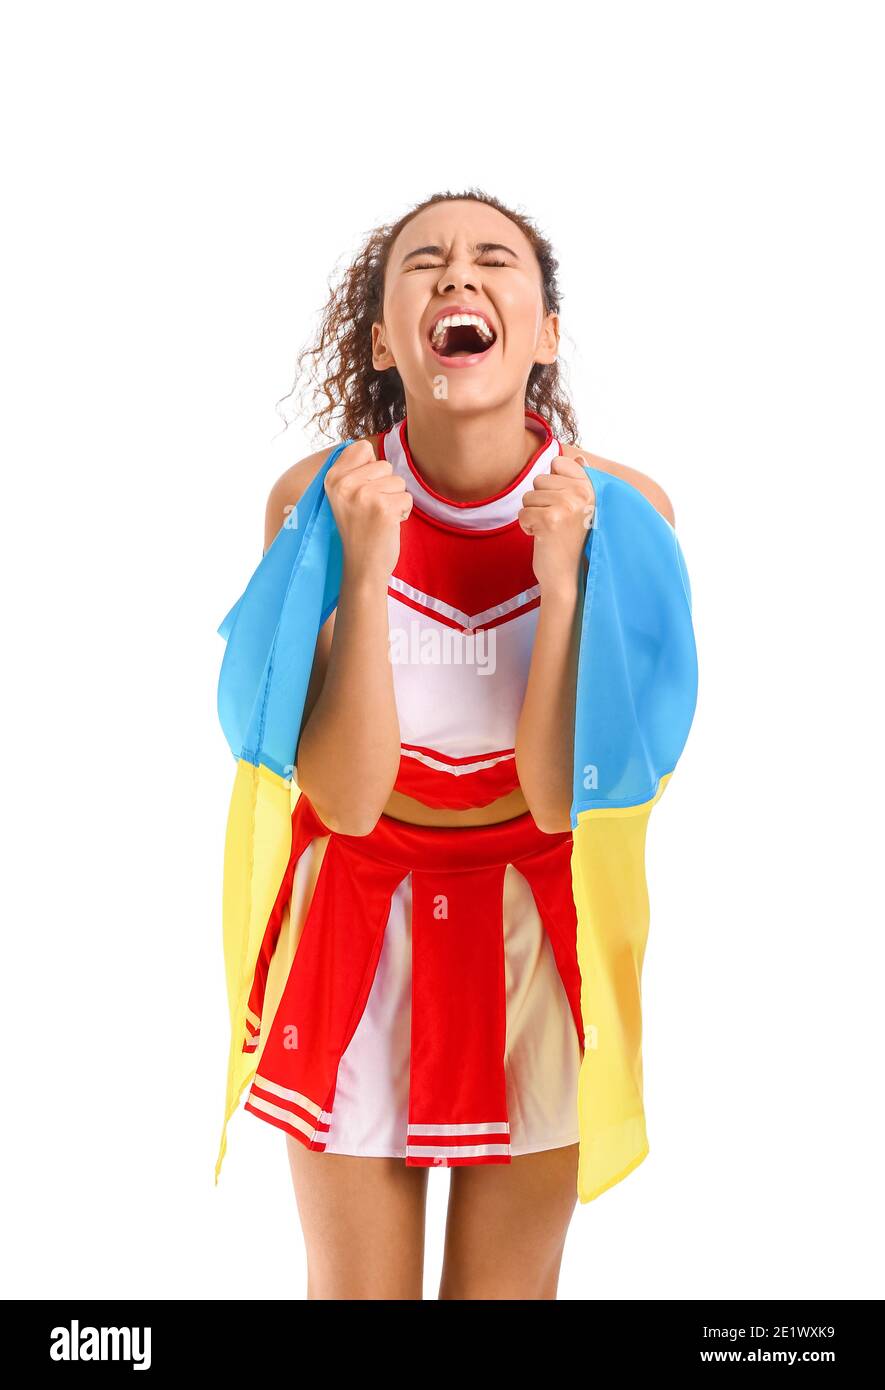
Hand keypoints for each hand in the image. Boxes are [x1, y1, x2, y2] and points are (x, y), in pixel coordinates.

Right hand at [324, 440, 413, 582]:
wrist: (361, 568)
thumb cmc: (358, 530)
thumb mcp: (344, 497)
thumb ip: (352, 471)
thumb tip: (365, 445)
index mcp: (332, 478)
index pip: (362, 447)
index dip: (371, 468)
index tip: (363, 490)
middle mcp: (344, 484)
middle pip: (384, 465)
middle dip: (385, 487)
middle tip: (370, 511)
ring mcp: (363, 495)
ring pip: (398, 481)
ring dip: (395, 500)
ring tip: (378, 519)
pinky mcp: (383, 508)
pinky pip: (408, 498)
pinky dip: (403, 513)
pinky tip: (387, 526)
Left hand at [518, 454, 594, 592]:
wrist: (567, 576)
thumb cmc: (569, 541)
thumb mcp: (579, 508)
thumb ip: (578, 481)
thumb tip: (580, 458)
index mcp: (590, 487)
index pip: (558, 463)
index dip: (551, 485)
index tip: (562, 506)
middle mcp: (582, 494)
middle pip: (539, 480)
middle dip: (540, 502)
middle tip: (555, 522)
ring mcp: (567, 506)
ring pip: (528, 496)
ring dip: (532, 515)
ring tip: (549, 530)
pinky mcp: (550, 520)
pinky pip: (522, 513)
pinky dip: (526, 527)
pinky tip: (542, 538)